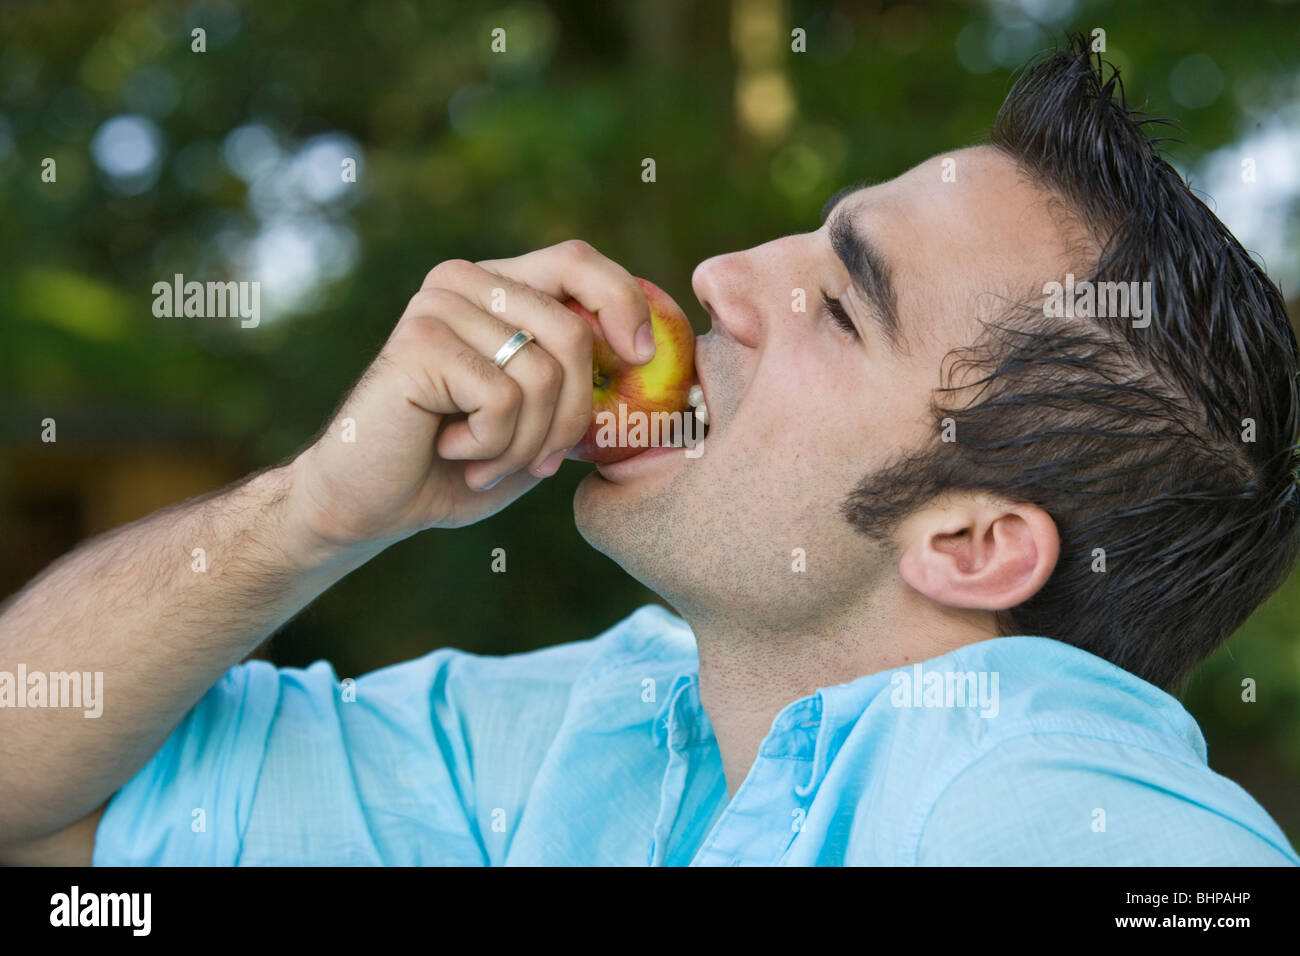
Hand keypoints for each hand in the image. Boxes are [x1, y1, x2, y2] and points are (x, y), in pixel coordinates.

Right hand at [286, 240, 653, 547]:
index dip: (622, 302)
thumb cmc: (460, 464)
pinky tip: (451, 449)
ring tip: (484, 458)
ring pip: (545, 374)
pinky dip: (492, 446)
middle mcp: (465, 281)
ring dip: (528, 441)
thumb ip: (579, 379)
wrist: (368, 503)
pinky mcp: (420, 341)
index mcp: (496, 286)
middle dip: (572, 416)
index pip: (577, 261)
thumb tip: (646, 352)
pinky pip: (504, 399)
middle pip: (573, 331)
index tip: (641, 358)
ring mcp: (438, 305)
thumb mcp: (536, 417)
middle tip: (541, 461)